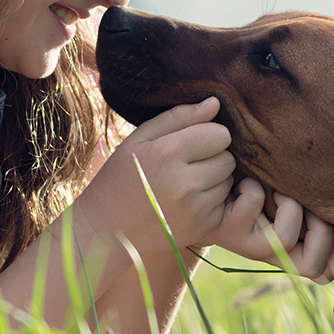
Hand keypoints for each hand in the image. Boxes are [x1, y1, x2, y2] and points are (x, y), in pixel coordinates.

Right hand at [78, 97, 235, 255]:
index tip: (190, 144)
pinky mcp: (200, 229)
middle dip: (213, 157)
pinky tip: (187, 203)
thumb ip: (178, 117)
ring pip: (228, 182)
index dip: (207, 135)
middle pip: (227, 159)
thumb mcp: (139, 139)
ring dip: (213, 180)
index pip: (220, 134)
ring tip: (185, 184)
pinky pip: (223, 205)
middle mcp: (185, 183)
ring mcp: (194, 210)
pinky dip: (210, 202)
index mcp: (168, 153)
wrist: (105, 229)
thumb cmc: (121, 177)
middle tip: (186, 165)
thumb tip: (215, 103)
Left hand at [213, 177, 333, 282]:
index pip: (327, 272)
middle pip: (315, 268)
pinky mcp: (227, 229)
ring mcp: (248, 246)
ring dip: (291, 205)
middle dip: (323, 230)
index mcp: (292, 251)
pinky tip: (243, 183)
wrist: (206, 190)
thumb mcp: (290, 198)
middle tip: (308, 205)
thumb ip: (316, 204)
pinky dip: (254, 187)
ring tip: (279, 190)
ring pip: (285, 239)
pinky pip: (254, 202)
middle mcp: (272, 255)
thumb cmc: (256, 187)